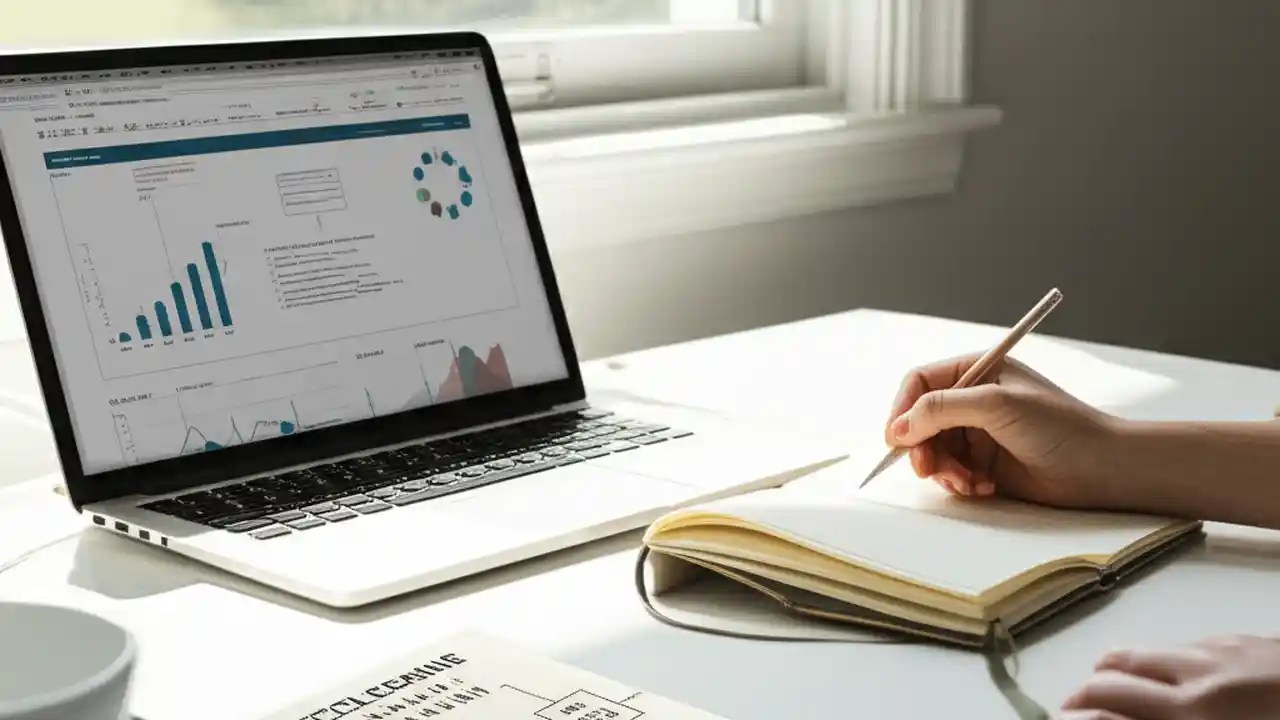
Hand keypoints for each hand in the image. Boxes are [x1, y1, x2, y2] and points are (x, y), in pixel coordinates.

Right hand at [884, 354, 1119, 507]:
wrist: (1100, 469)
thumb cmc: (1060, 426)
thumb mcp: (996, 405)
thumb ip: (942, 409)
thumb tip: (899, 427)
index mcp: (977, 371)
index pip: (920, 383)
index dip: (903, 409)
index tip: (896, 438)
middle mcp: (974, 400)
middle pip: (920, 421)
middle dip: (921, 447)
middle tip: (928, 469)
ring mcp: (979, 433)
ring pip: (933, 451)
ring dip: (942, 469)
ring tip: (966, 481)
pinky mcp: (985, 464)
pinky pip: (951, 473)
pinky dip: (958, 483)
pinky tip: (983, 487)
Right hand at [1059, 635, 1279, 718]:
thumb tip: (1114, 717)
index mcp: (1194, 718)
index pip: (1105, 712)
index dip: (1073, 717)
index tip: (1057, 719)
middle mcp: (1198, 680)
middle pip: (1113, 671)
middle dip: (1084, 693)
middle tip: (1075, 709)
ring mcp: (1218, 653)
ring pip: (1143, 650)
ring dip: (1119, 672)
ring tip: (1116, 690)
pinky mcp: (1240, 639)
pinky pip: (1184, 645)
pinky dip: (1167, 663)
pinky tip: (1178, 679)